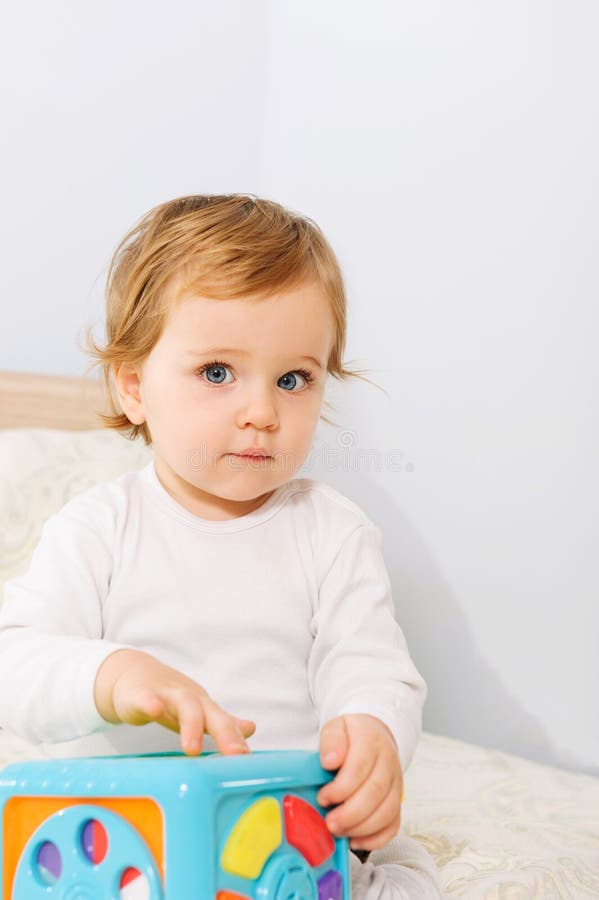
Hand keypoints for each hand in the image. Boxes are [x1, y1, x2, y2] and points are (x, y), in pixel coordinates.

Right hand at [94, 649, 255, 755]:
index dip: (237, 740)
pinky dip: (150, 703)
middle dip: (225, 733)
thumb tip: (251, 729)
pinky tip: (154, 709)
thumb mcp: (198, 710)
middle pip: (210, 713)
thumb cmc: (170, 698)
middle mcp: (189, 699)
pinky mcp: (139, 694)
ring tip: (192, 749)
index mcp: (204, 707)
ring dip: (190, 725)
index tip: (248, 761)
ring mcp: (165, 695)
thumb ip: (222, 722)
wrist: (134, 673)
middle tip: (235, 755)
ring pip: (183, 705)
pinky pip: (145, 698)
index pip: (225, 723)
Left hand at [316, 713, 403, 851]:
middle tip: (329, 823)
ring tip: (339, 831)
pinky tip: (355, 840)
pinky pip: (394, 825)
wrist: (375, 735)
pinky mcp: (397, 801)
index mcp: (371, 741)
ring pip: (387, 812)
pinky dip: (375, 838)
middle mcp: (388, 762)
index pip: (360, 768)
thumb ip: (331, 741)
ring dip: (361, 828)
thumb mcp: (336, 728)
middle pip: (375, 793)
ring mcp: (396, 783)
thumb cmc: (351, 736)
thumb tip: (330, 761)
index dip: (341, 788)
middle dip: (350, 814)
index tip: (323, 797)